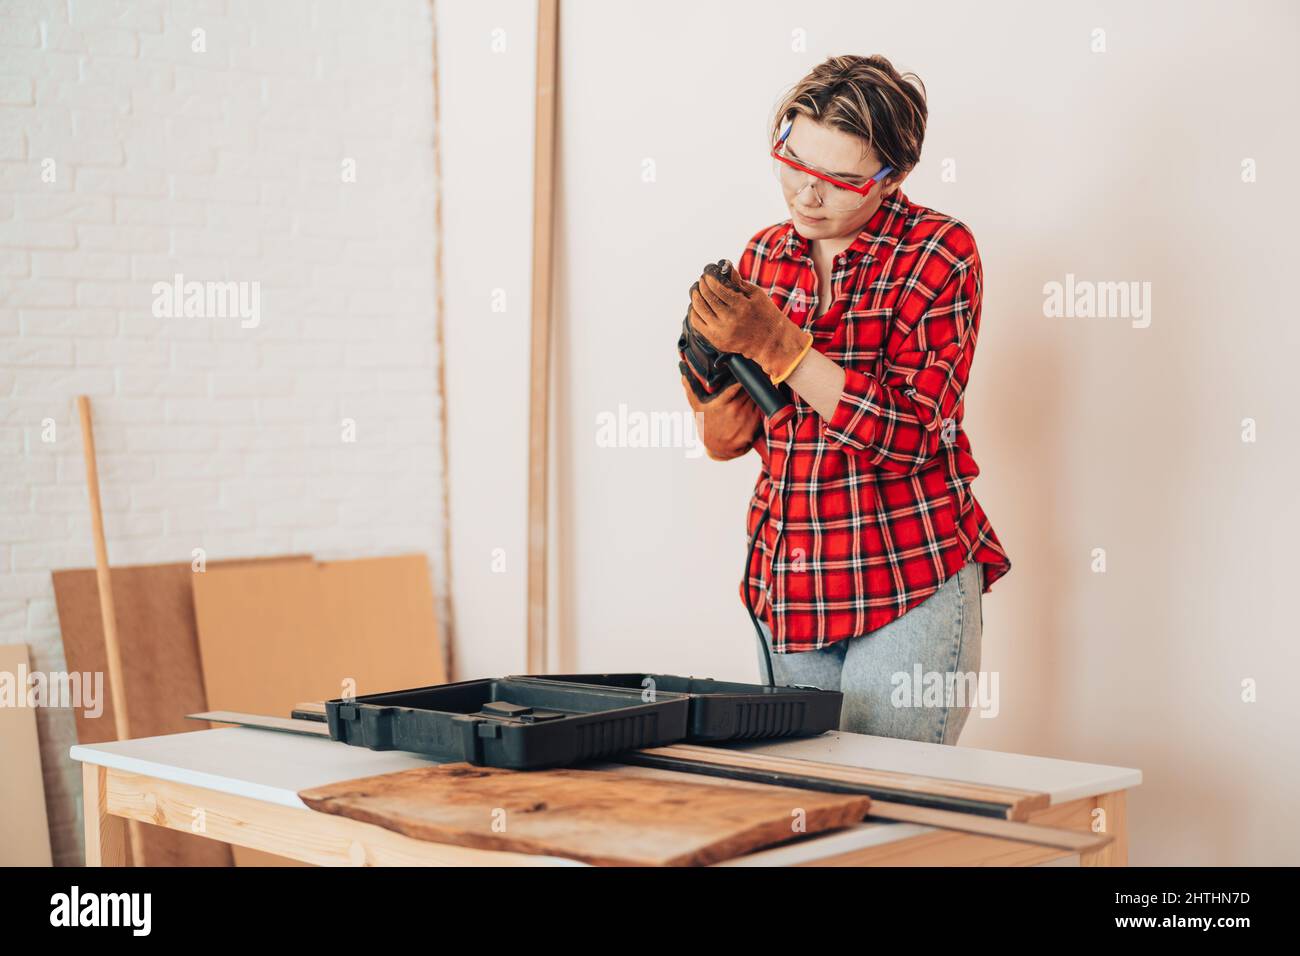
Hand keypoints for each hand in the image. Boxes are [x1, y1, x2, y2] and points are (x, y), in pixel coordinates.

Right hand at [680, 376, 762, 460]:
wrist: (717, 448)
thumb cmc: (706, 424)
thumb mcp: (697, 407)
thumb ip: (691, 389)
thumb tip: (683, 375)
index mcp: (722, 402)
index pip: (738, 383)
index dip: (745, 375)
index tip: (749, 369)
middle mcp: (734, 410)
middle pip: (750, 389)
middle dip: (752, 383)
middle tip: (756, 375)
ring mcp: (745, 420)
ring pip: (756, 399)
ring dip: (758, 394)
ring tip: (759, 388)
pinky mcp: (753, 428)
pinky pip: (761, 412)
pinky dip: (761, 406)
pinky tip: (760, 403)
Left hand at [689, 261, 809, 377]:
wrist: (770, 341)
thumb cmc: (766, 315)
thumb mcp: (756, 294)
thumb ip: (738, 282)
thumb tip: (725, 267)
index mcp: (741, 306)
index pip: (717, 288)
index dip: (708, 280)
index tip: (706, 275)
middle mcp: (729, 319)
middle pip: (706, 297)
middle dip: (701, 286)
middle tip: (701, 281)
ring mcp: (722, 332)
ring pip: (698, 310)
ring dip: (695, 297)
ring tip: (696, 291)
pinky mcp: (717, 341)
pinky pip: (697, 323)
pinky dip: (694, 312)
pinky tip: (696, 306)